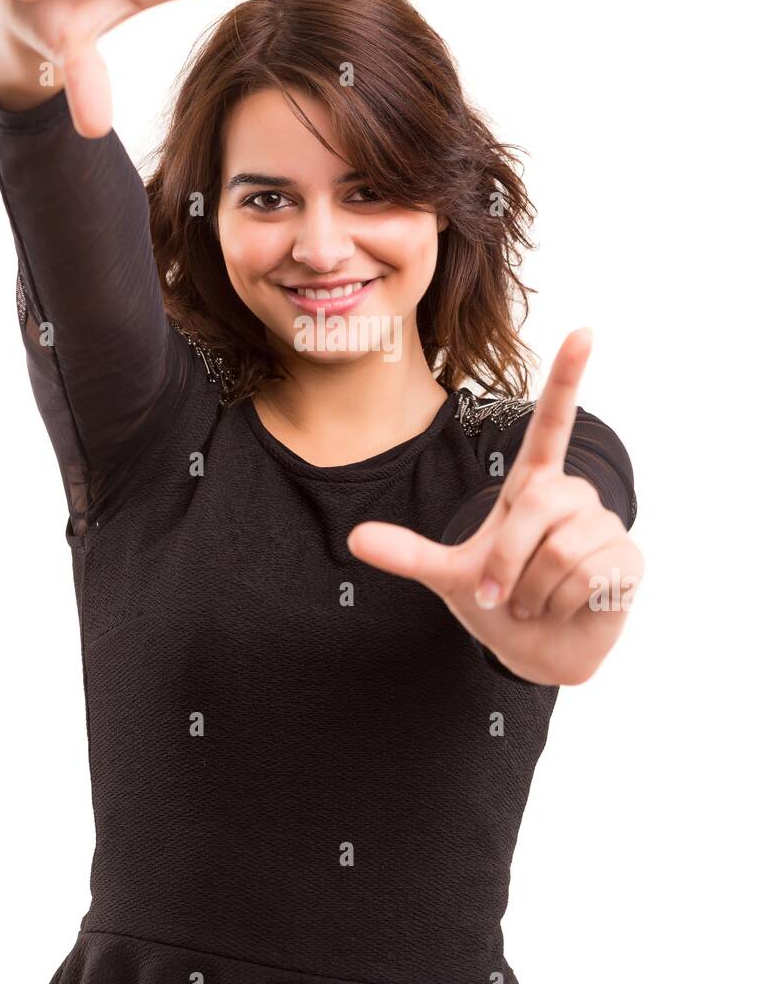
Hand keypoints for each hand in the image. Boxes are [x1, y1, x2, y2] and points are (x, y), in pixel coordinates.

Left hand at [346, 329, 644, 684]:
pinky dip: (563, 605)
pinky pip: (589, 576)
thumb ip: (408, 554)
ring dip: (535, 592)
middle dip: (509, 560)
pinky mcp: (628, 559)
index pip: (551, 423)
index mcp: (532, 485)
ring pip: (562, 550)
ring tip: (537, 601)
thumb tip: (355, 538)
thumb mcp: (448, 575)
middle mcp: (572, 496)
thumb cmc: (499, 601)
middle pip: (539, 505)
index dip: (567, 378)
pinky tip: (567, 609)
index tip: (584, 331)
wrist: (537, 652)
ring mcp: (605, 525)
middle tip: (502, 594)